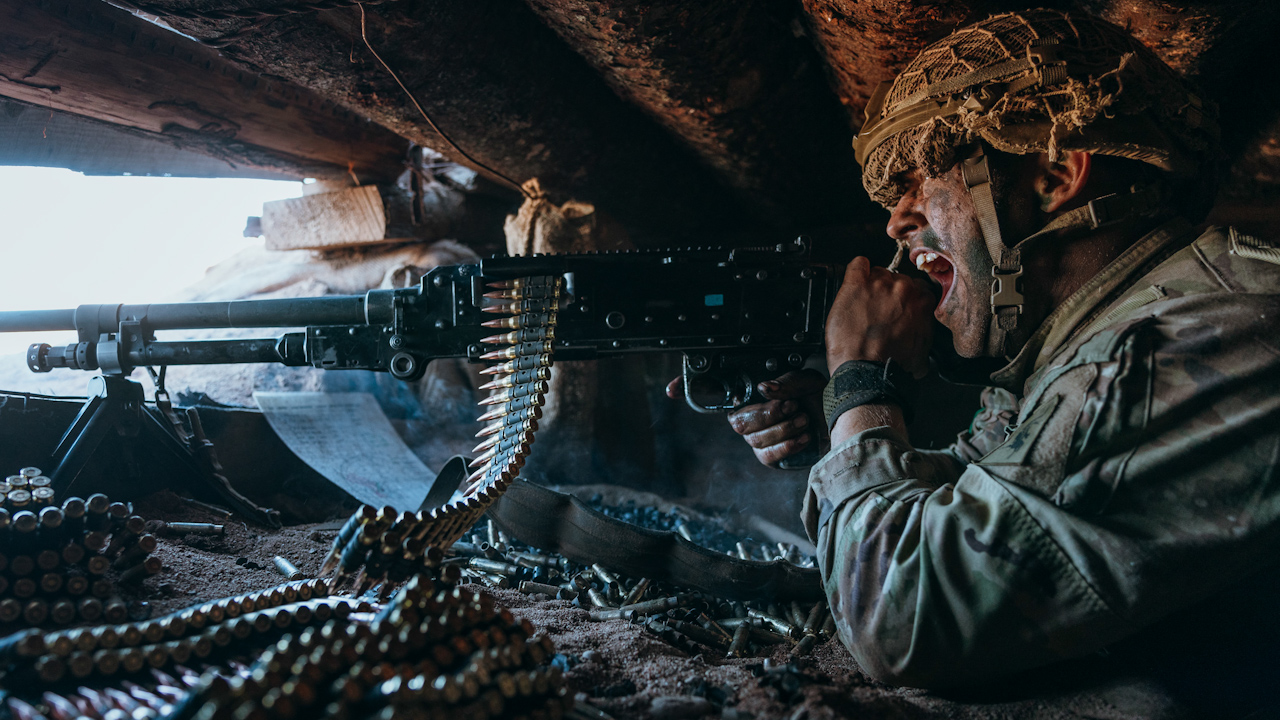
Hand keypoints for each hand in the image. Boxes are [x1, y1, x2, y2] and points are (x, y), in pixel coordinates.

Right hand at [667, 370, 826, 466]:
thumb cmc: (818, 395)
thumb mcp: (805, 379)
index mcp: (749, 392)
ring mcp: (757, 437)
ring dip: (783, 429)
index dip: (686, 388)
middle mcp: (747, 415)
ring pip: (755, 440)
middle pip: (737, 422)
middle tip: (790, 406)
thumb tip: (763, 388)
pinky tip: (801, 436)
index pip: (711, 390)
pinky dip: (786, 447)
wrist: (841, 418)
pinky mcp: (772, 457)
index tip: (671, 389)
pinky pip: (767, 458)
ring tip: (803, 419)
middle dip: (765, 415)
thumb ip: (784, 382)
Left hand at [826, 256, 934, 376]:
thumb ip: (924, 335)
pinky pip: (857, 265)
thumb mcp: (922, 354)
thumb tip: (921, 337)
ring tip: (862, 304)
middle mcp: (904, 288)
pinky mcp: (856, 285)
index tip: (896, 306)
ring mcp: (880, 284)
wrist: (868, 371)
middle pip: (895, 278)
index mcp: (923, 302)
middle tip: (877, 310)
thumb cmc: (892, 366)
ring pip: (877, 273)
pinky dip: (856, 270)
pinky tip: (854, 280)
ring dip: (870, 285)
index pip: (916, 287)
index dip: (903, 298)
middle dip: (887, 293)